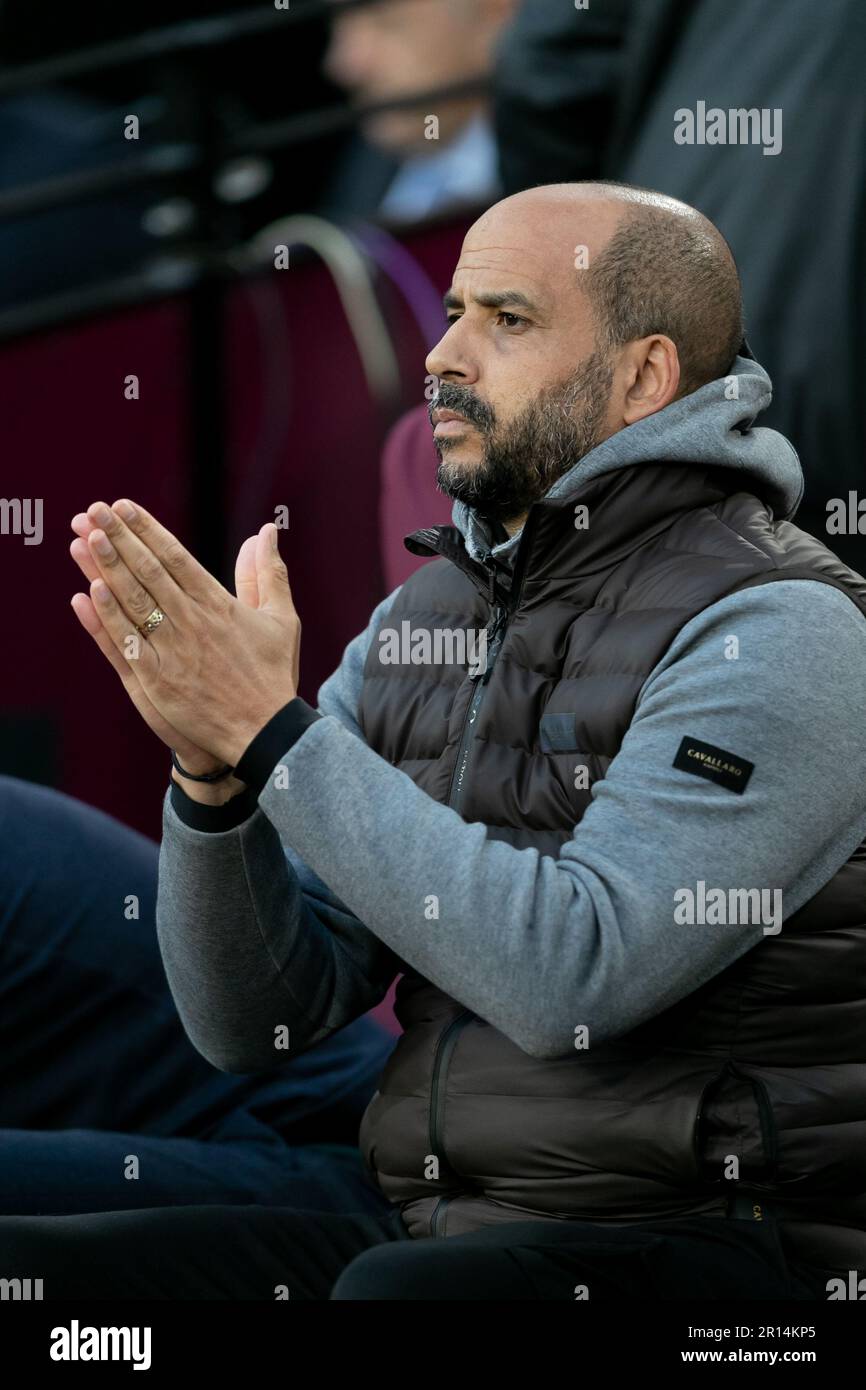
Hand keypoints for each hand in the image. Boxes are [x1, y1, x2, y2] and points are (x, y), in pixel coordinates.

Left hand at [70, 502, 298, 766]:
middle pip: (147, 571)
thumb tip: (266, 531)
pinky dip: (106, 618)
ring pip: (132, 601)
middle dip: (118, 537)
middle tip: (93, 510)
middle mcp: (192, 622)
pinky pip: (125, 644)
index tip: (123, 506)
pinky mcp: (157, 681)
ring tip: (84, 537)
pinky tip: (87, 592)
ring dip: (105, 567)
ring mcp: (172, 651)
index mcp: (218, 604)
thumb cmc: (273, 676)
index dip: (147, 530)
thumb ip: (267, 573)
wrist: (265, 732)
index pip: (175, 557)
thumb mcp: (281, 619)